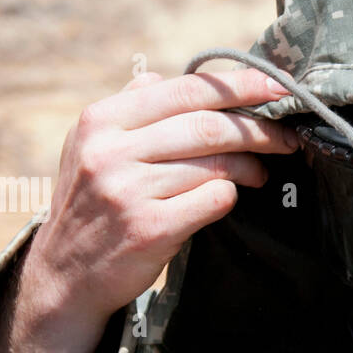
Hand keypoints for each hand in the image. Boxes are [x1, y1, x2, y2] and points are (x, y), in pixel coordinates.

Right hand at [23, 68, 298, 330]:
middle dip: (259, 129)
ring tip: (261, 173)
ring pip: (215, 164)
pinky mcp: (149, 228)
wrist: (65, 276)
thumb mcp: (89, 148)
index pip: (186, 90)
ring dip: (251, 166)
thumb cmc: (90, 207)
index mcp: (101, 120)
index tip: (279, 87)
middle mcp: (111, 150)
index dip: (240, 85)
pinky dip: (230, 197)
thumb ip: (127, 111)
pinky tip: (228, 200)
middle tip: (287, 138)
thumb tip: (161, 76)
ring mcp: (129, 190)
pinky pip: (213, 199)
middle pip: (208, 126)